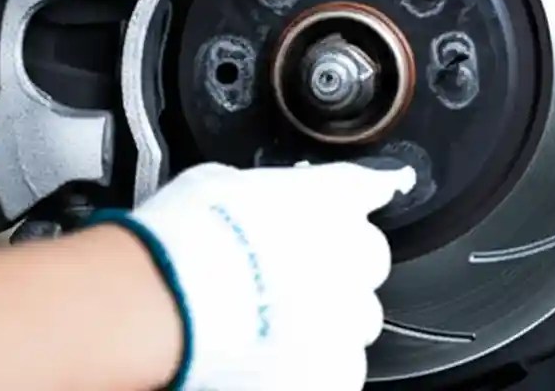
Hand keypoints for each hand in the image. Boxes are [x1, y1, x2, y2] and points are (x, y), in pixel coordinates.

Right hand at [100, 162, 414, 390]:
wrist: (172, 301)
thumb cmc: (183, 237)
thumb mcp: (214, 185)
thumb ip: (252, 190)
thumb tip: (248, 198)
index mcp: (328, 197)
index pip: (368, 185)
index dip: (369, 191)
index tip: (382, 188)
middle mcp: (353, 253)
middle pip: (367, 259)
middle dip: (338, 265)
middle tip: (289, 276)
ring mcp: (348, 315)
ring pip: (358, 320)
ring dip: (328, 320)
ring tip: (274, 327)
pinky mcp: (335, 370)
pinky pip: (339, 370)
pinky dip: (315, 368)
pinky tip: (275, 363)